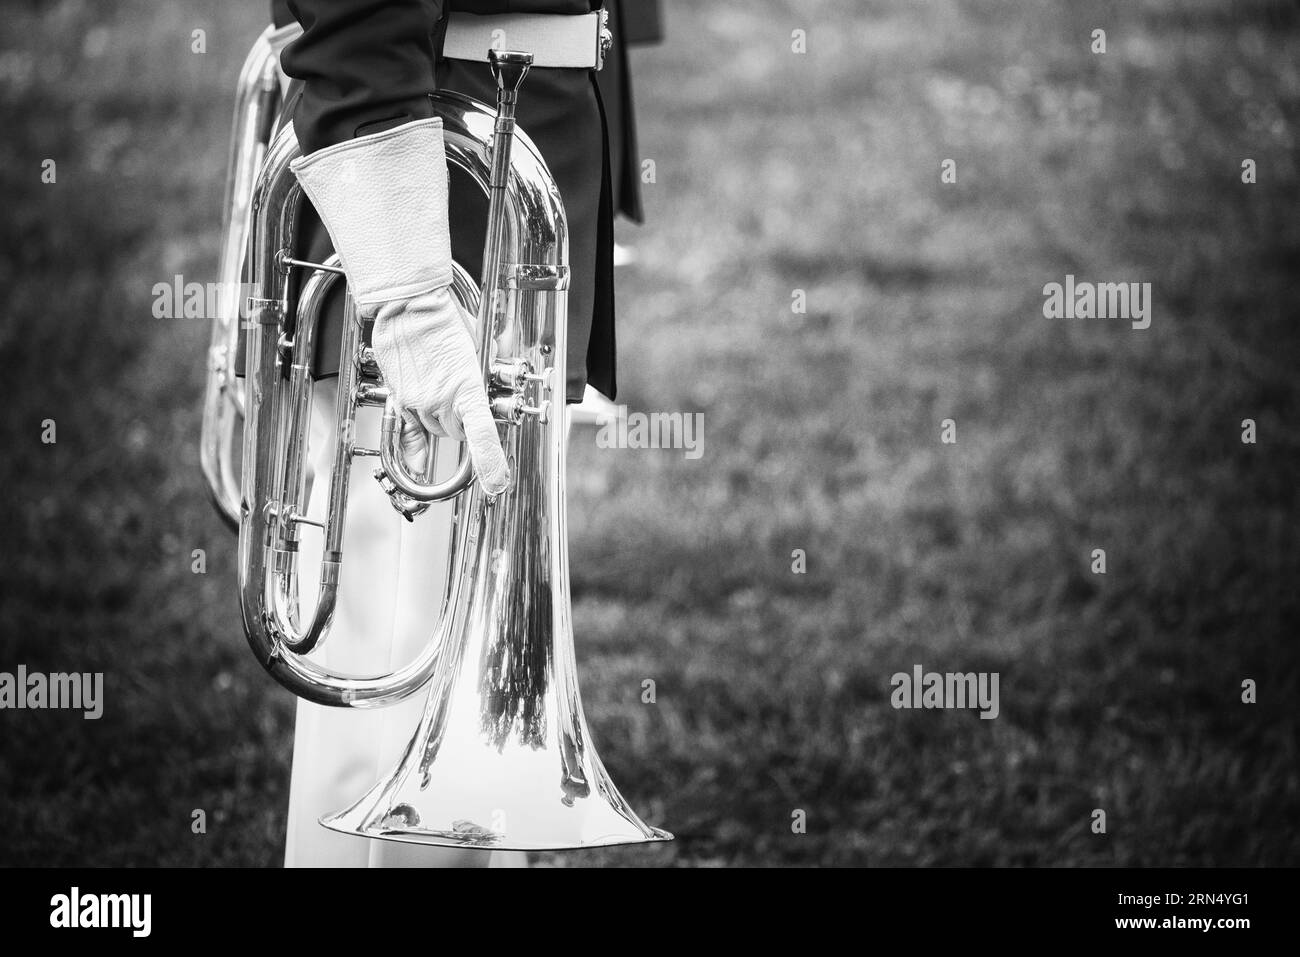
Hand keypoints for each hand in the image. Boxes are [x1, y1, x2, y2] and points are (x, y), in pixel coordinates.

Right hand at [371, 287, 509, 493]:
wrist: (408, 305)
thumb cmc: (445, 321)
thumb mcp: (478, 347)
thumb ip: (487, 374)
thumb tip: (498, 383)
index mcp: (467, 387)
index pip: (481, 431)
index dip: (490, 460)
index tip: (497, 482)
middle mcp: (441, 400)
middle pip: (459, 432)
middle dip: (464, 421)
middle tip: (462, 398)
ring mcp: (417, 402)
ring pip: (437, 430)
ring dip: (442, 419)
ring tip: (441, 389)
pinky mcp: (400, 399)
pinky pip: (410, 433)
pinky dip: (416, 445)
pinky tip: (418, 463)